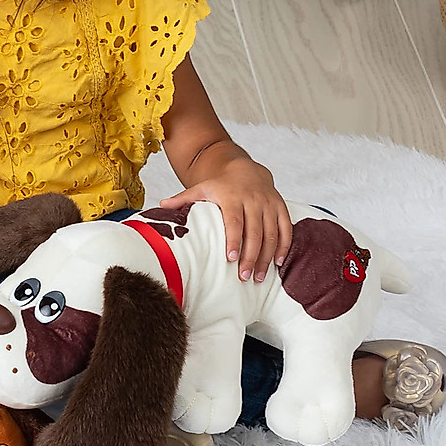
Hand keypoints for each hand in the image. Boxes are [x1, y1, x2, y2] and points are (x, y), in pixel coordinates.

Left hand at [159, 158, 291, 282]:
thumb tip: (160, 205)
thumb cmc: (219, 184)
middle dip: (250, 256)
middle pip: (254, 232)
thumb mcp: (200, 188)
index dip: (233, 240)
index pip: (234, 221)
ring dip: (266, 257)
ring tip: (259, 277)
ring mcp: (269, 205)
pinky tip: (278, 263)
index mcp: (231, 197)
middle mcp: (253, 200)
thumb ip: (182, 199)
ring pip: (271, 233)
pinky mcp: (280, 208)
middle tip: (244, 277)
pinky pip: (286, 229)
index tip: (230, 259)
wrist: (244, 168)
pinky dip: (284, 247)